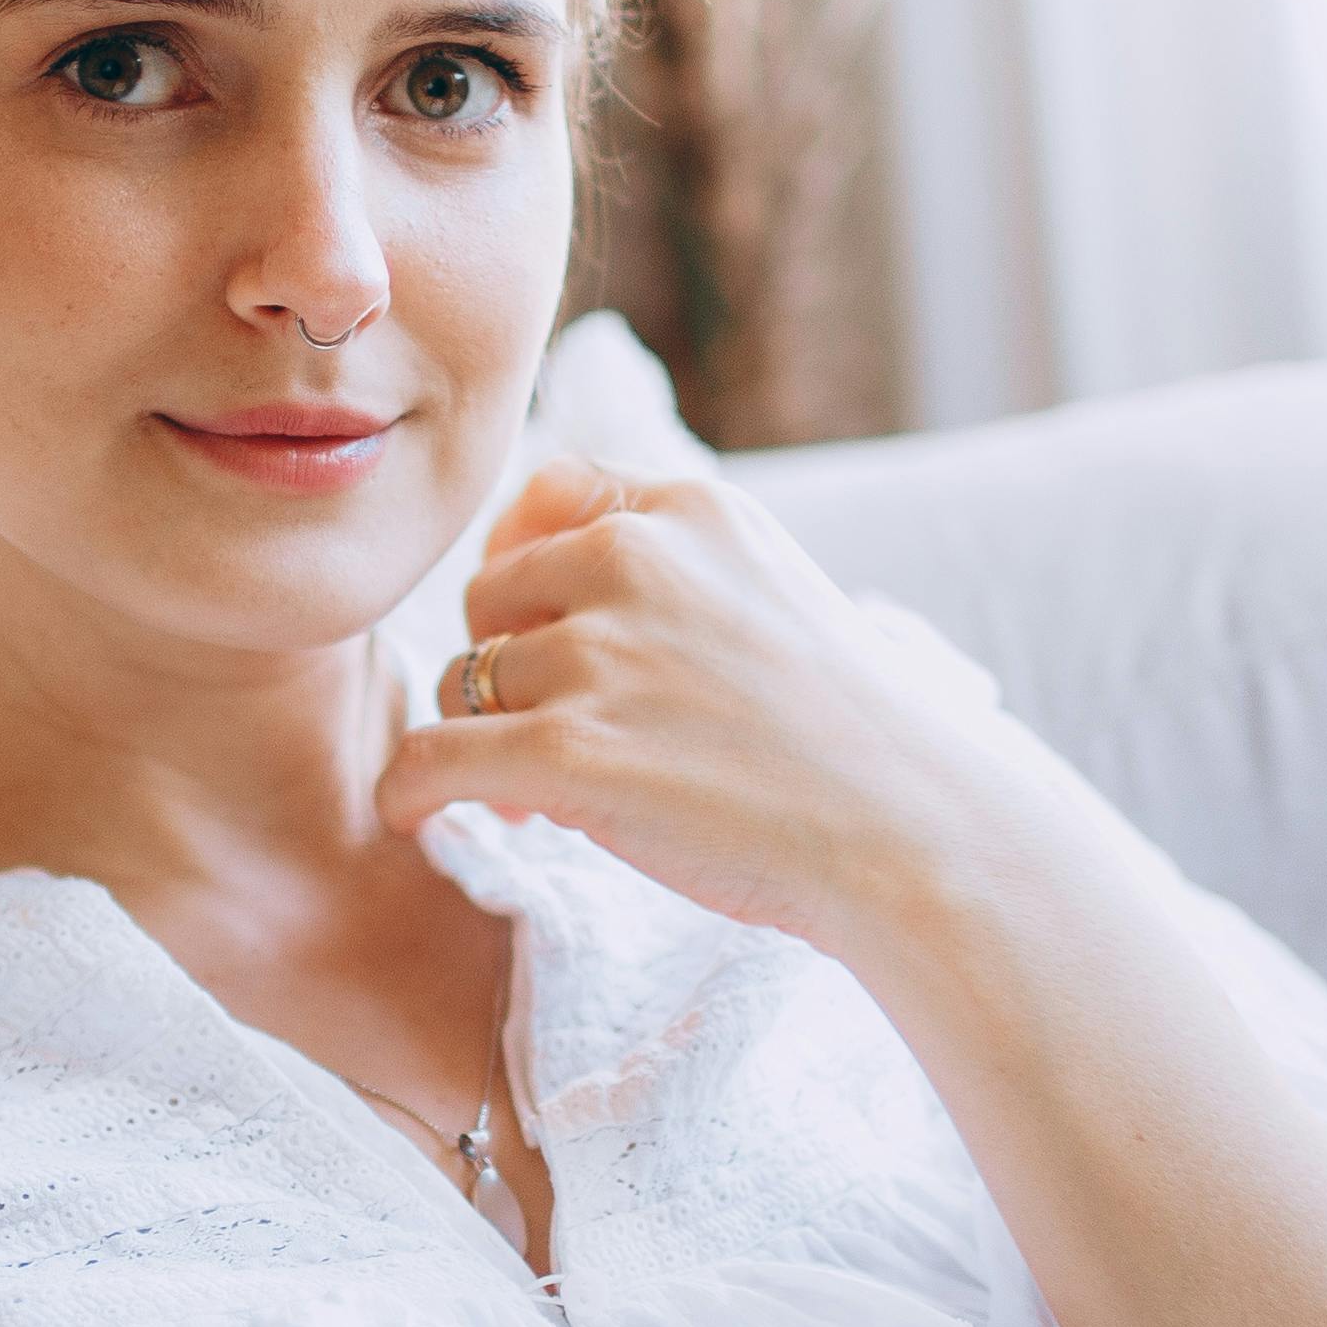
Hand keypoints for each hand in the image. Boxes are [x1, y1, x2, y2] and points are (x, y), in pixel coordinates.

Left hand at [377, 460, 1034, 955]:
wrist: (916, 834)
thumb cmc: (857, 740)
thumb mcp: (778, 596)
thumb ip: (681, 575)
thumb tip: (552, 608)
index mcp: (693, 512)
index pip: (548, 493)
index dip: (523, 562)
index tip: (538, 627)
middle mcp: (638, 561)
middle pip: (490, 590)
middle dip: (506, 661)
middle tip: (549, 734)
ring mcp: (600, 654)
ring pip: (466, 678)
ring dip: (482, 738)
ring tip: (535, 797)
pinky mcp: (567, 752)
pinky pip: (430, 756)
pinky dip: (411, 792)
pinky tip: (420, 819)